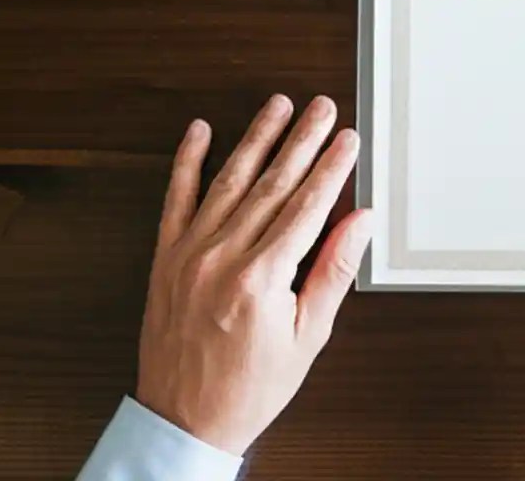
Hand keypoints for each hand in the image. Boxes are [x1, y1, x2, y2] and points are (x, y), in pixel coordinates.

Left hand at [136, 94, 373, 454]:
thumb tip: (358, 225)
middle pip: (272, 184)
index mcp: (261, 279)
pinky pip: (176, 199)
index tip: (348, 141)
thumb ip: (333, 274)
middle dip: (302, 141)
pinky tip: (200, 132)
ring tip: (277, 106)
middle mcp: (221, 258)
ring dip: (256, 139)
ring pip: (229, 180)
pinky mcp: (166, 258)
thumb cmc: (248, 388)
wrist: (184, 419)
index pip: (307, 207)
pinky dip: (187, 162)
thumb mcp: (307, 338)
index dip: (332, 168)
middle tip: (322, 109)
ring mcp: (189, 254)